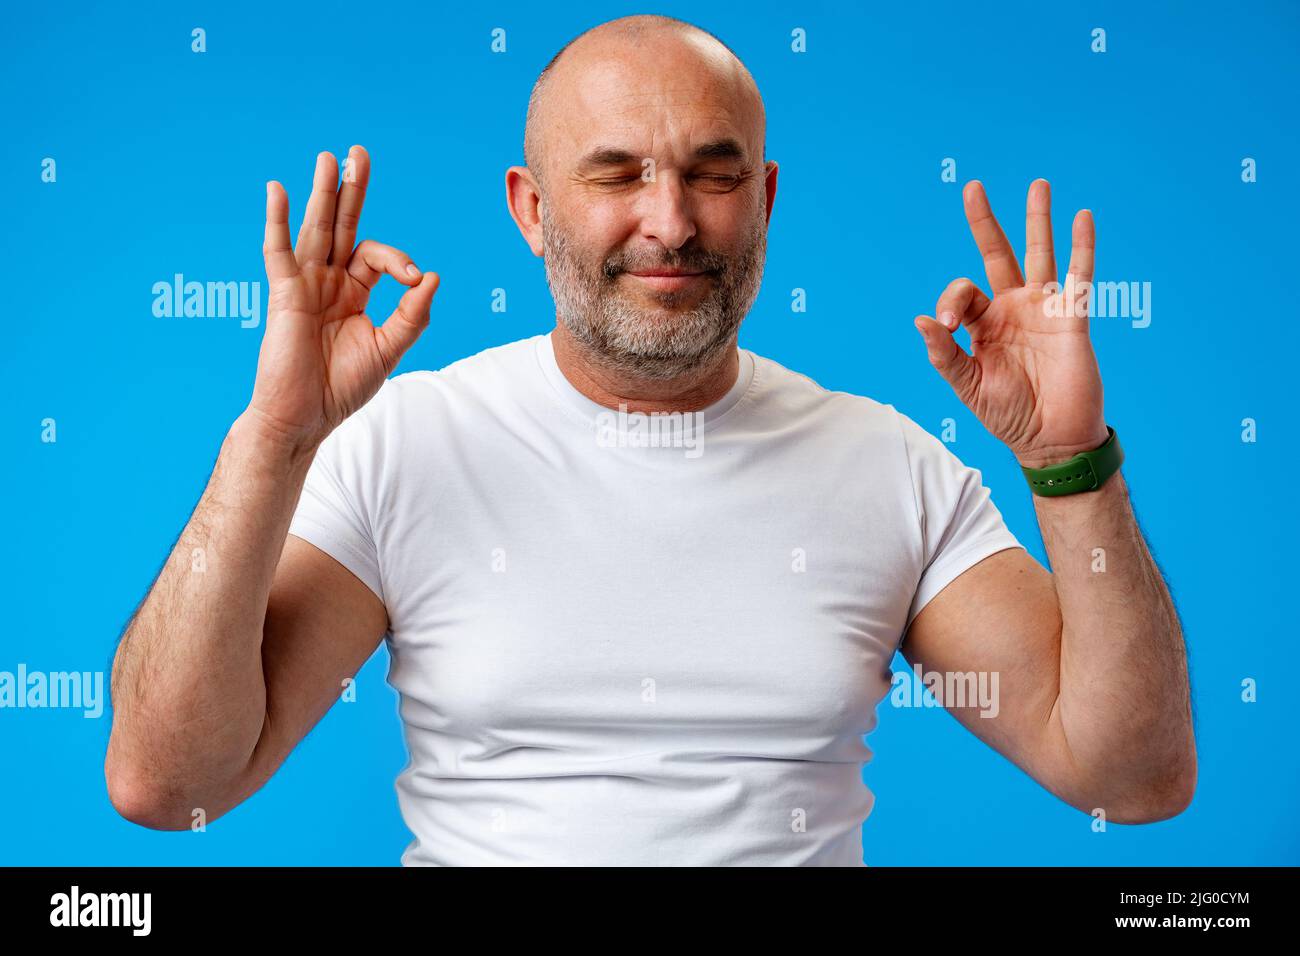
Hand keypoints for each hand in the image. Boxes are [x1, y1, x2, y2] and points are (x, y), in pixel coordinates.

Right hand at [244, 146, 439, 452]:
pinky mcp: (284, 295)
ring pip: (316, 231)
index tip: (415, 279)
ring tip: (329, 158)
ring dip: (322, 194)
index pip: (377, 257)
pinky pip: (278, 252)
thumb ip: (412, 314)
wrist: (305, 416)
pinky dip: (277, 221)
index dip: (400, 261)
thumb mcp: (389, 349)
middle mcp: (328, 283)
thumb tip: (433, 276)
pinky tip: (278, 191)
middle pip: (342, 227)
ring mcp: (305, 285)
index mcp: (353, 293)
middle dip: (351, 191)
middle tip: (359, 154)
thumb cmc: (342, 388)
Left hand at [914, 179, 1108, 469]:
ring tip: (1038, 184)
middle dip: (985, 222)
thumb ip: (945, 355)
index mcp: (984, 325)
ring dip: (1038, 220)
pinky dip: (1081, 247)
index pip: (962, 292)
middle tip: (972, 187)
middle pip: (998, 254)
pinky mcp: (1072, 318)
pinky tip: (1082, 217)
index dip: (950, 301)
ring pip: (1040, 254)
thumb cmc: (1008, 415)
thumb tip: (921, 321)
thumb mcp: (967, 386)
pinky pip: (1079, 276)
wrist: (1050, 439)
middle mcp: (1012, 309)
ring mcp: (1044, 309)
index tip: (947, 326)